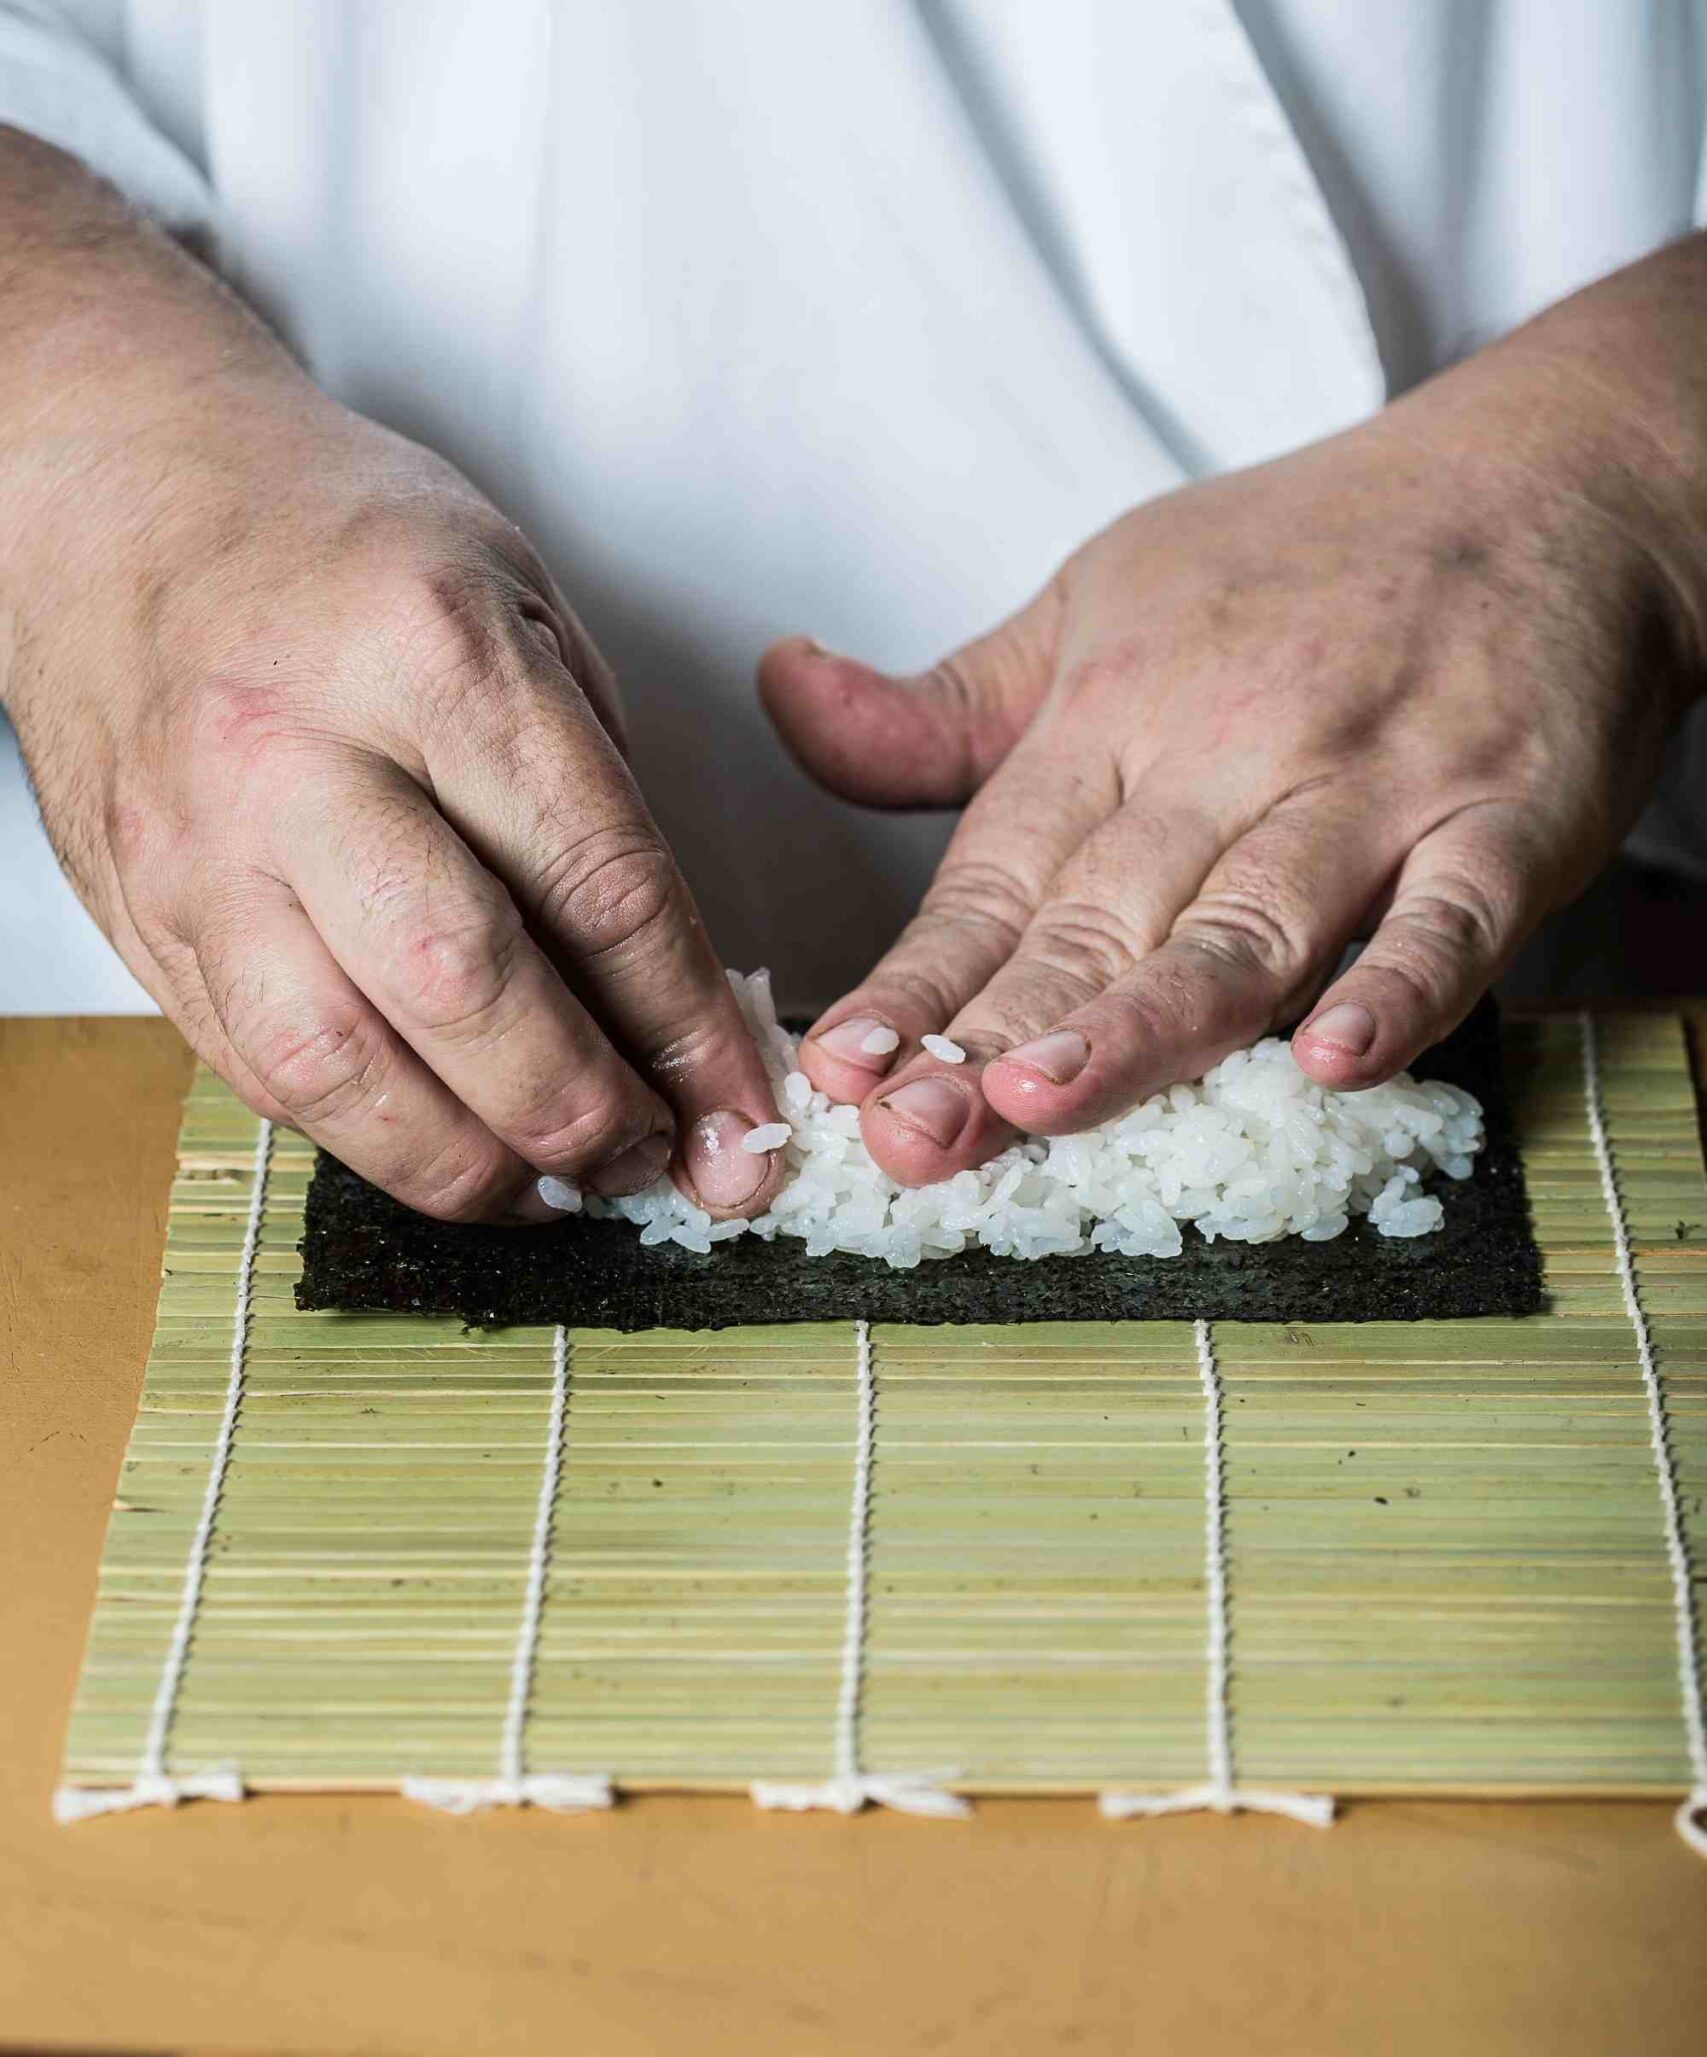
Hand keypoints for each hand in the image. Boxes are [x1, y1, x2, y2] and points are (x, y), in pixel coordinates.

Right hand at [0, 135, 779, 1221]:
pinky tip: (452, 1150)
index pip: (595, 884)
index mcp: (426, 652)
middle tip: (658, 1163)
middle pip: (464, 988)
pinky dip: (373, 1139)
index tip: (741, 1112)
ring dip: (472, 1166)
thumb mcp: (519, 605)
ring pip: (341, 1069)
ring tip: (556, 1188)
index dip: (687, 1027)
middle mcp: (296, 755)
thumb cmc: (341, 546)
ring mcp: (200, 848)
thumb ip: (594, 797)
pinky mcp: (144, 918)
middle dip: (584, 1112)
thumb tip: (674, 999)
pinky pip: (262, 1074)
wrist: (123, 494)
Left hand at [761, 242, 1706, 1183]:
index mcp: (1119, 712)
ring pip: (1249, 926)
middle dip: (999, 1031)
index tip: (843, 1071)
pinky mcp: (1505, 820)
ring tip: (1047, 1100)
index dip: (920, 981)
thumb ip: (948, 706)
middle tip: (915, 1131)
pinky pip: (1450, 917)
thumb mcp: (1100, 598)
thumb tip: (784, 695)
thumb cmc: (1311, 561)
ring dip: (1148, 1020)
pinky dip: (1401, 988)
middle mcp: (1234, 752)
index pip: (997, 872)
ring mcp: (1374, 790)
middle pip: (1101, 918)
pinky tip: (1335, 1062)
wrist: (1551, 478)